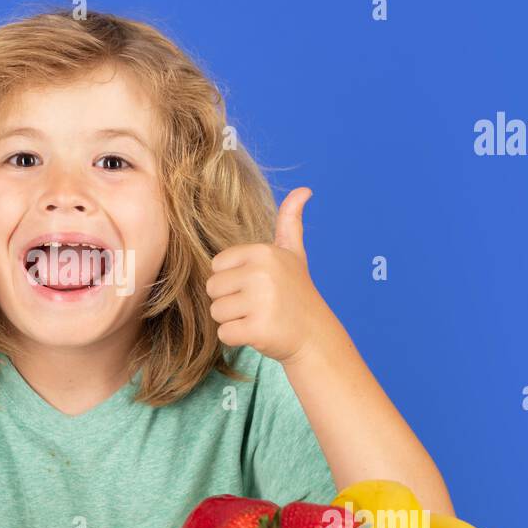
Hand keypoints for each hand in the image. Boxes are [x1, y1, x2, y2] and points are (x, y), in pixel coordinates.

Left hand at [205, 187, 325, 365]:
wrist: (315, 335)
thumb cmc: (297, 293)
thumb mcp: (294, 254)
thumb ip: (290, 221)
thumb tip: (304, 190)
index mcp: (263, 252)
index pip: (216, 266)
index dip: (231, 280)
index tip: (256, 286)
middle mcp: (261, 273)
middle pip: (212, 289)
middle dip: (229, 301)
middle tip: (257, 305)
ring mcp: (260, 301)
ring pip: (216, 312)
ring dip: (233, 320)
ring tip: (259, 317)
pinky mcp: (258, 329)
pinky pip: (224, 334)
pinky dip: (237, 338)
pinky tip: (259, 333)